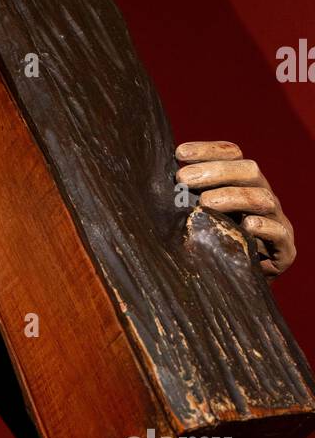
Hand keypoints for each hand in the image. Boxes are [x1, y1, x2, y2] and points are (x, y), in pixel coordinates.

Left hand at [175, 140, 295, 278]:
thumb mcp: (197, 217)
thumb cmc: (211, 245)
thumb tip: (153, 181)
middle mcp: (262, 196)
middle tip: (183, 179)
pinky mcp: (284, 251)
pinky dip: (264, 227)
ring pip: (263, 198)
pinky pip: (279, 233)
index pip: (231, 154)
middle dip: (215, 171)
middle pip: (248, 170)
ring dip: (233, 196)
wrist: (237, 287)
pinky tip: (247, 225)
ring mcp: (276, 221)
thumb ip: (185, 197)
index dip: (207, 150)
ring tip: (205, 202)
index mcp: (243, 183)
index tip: (179, 153)